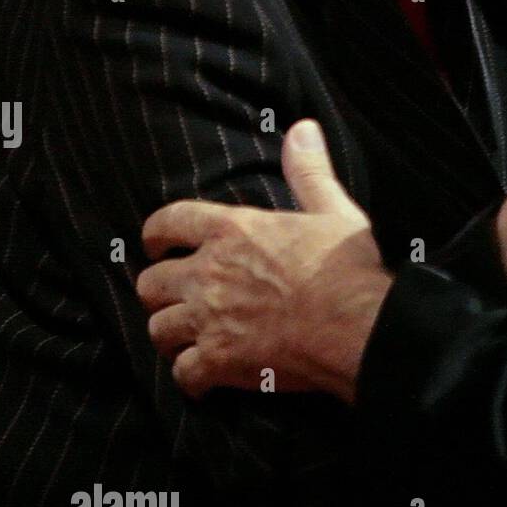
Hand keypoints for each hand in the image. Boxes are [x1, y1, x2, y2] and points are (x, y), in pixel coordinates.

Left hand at [137, 120, 388, 404]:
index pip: (168, 222)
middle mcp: (209, 273)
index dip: (156, 233)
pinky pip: (183, 373)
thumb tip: (302, 128)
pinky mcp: (218, 362)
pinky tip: (205, 379)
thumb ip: (308, 170)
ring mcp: (209, 319)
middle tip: (176, 296)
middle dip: (159, 290)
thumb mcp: (331, 208)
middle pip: (150, 283)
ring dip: (172, 333)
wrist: (356, 324)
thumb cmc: (345, 266)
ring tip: (188, 336)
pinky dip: (192, 377)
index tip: (157, 243)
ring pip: (158, 329)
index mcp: (232, 230)